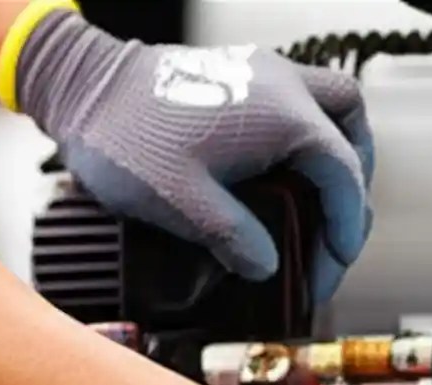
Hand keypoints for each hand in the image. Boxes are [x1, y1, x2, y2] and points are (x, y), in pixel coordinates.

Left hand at [16, 10, 370, 301]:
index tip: (333, 264)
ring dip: (337, 148)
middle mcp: (283, 84)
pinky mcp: (243, 71)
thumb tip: (267, 267)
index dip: (346, 228)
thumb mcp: (181, 204)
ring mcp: (263, 71)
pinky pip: (298, 97)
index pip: (342, 177)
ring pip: (331, 102)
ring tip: (321, 198)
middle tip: (336, 230)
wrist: (78, 82)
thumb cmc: (124, 137)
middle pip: (351, 126)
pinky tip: (282, 170)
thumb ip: (234, 240)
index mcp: (283, 116)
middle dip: (354, 182)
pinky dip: (305, 134)